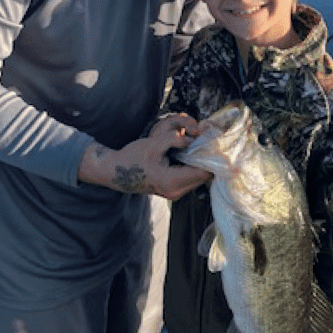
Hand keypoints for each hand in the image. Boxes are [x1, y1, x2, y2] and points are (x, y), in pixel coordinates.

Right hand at [79, 114, 209, 199]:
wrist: (116, 172)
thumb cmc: (132, 157)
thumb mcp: (153, 144)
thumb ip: (174, 140)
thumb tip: (192, 139)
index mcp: (172, 181)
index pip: (203, 172)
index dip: (212, 158)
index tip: (215, 143)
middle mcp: (176, 191)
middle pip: (204, 176)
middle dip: (208, 159)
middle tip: (208, 141)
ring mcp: (175, 193)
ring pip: (199, 178)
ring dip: (201, 163)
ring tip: (199, 146)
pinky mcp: (173, 190)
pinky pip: (191, 178)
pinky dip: (194, 166)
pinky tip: (191, 154)